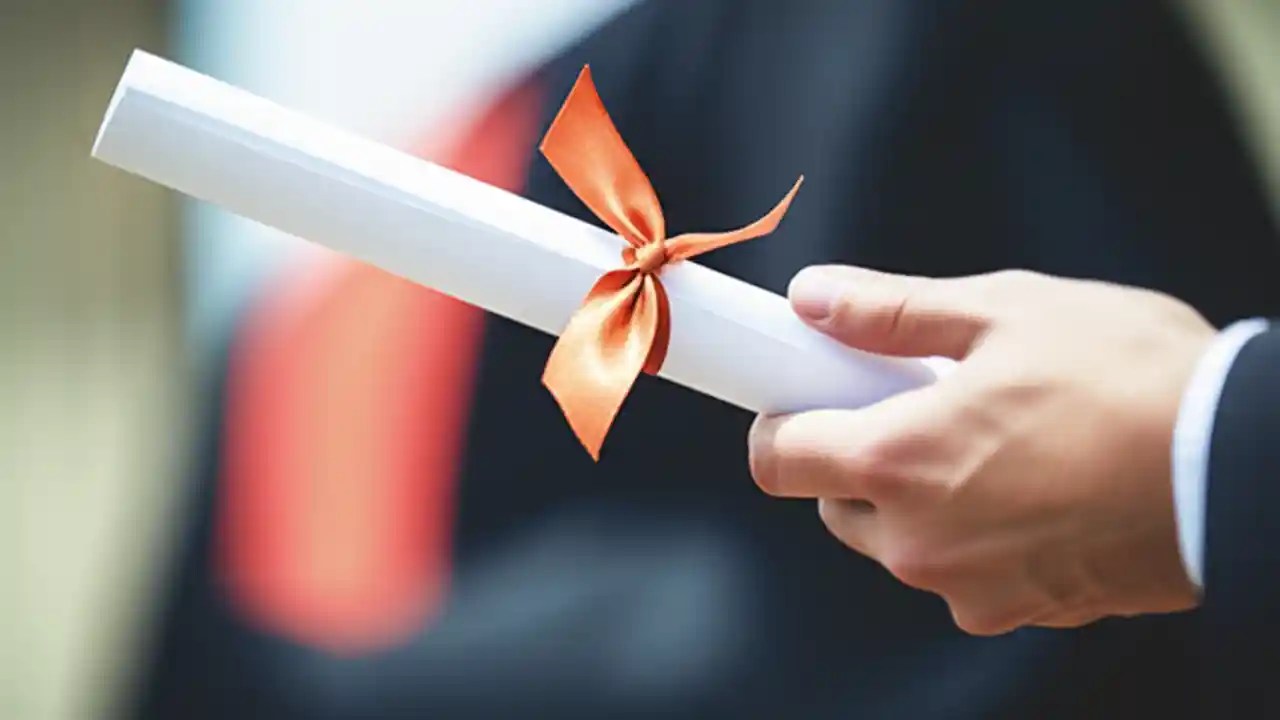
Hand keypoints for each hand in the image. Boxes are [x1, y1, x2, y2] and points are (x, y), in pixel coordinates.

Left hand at [748, 266, 1216, 634]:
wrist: (1243, 471)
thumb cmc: (1132, 382)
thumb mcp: (1004, 312)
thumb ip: (890, 313)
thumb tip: (813, 298)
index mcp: (896, 463)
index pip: (777, 459)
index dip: (780, 418)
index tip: (806, 392)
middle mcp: (918, 542)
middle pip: (835, 501)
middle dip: (859, 454)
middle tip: (919, 405)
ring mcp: (967, 586)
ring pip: (896, 540)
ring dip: (916, 495)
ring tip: (990, 440)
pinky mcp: (1019, 610)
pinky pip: (960, 571)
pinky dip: (971, 532)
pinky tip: (1030, 485)